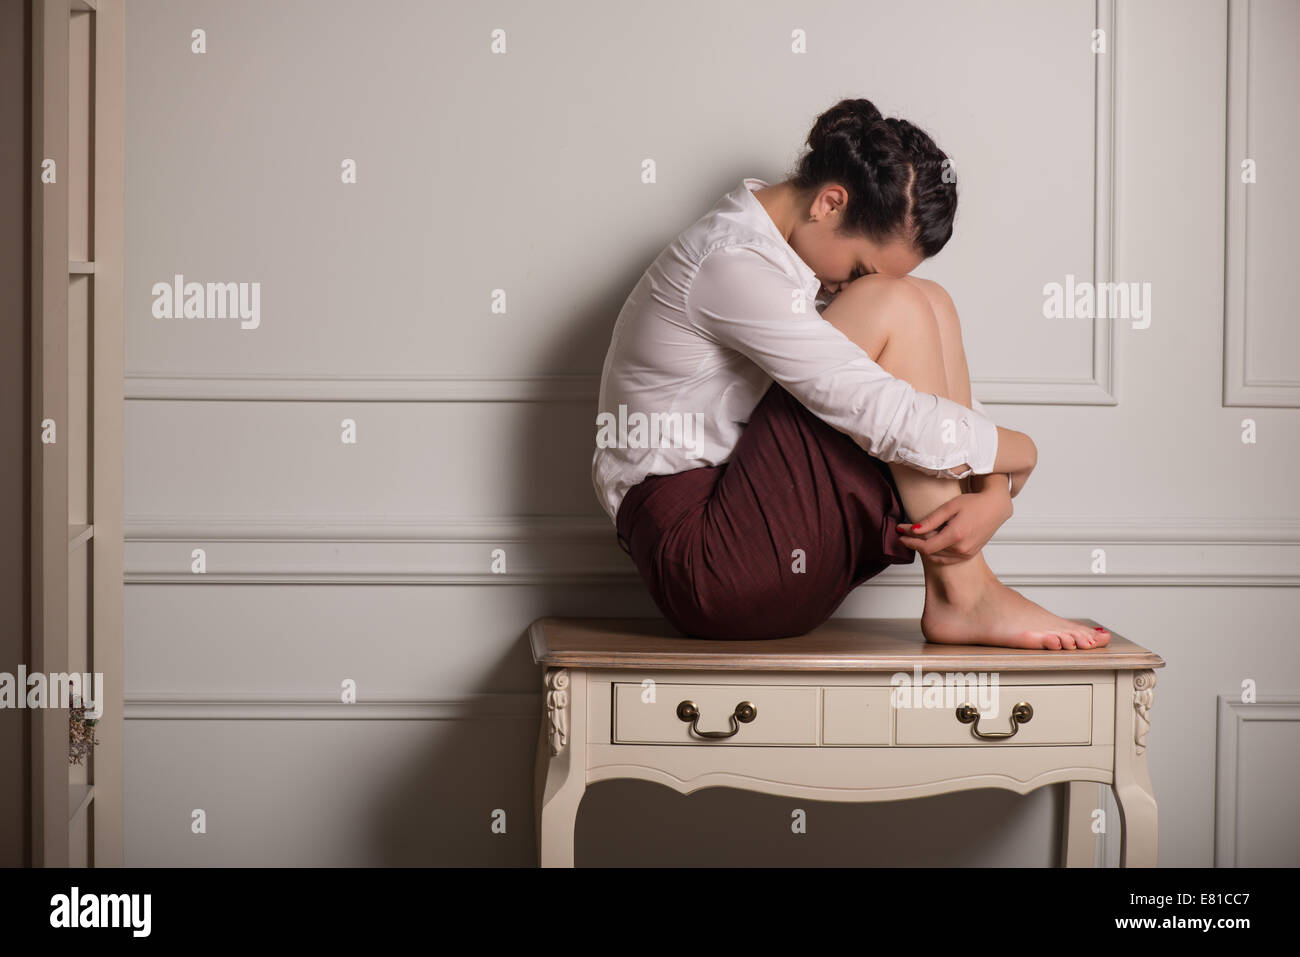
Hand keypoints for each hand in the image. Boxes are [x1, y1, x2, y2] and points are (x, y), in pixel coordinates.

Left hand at [896, 485, 1012, 564]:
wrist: (995, 507)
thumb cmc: (974, 503)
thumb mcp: (949, 507)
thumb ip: (931, 521)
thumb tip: (913, 530)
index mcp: (956, 536)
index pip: (925, 546)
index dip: (910, 541)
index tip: (900, 533)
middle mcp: (962, 548)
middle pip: (930, 552)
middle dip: (914, 543)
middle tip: (905, 532)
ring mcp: (966, 553)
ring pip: (937, 557)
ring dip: (924, 549)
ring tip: (915, 537)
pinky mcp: (969, 554)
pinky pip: (947, 559)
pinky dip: (936, 554)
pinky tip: (930, 543)